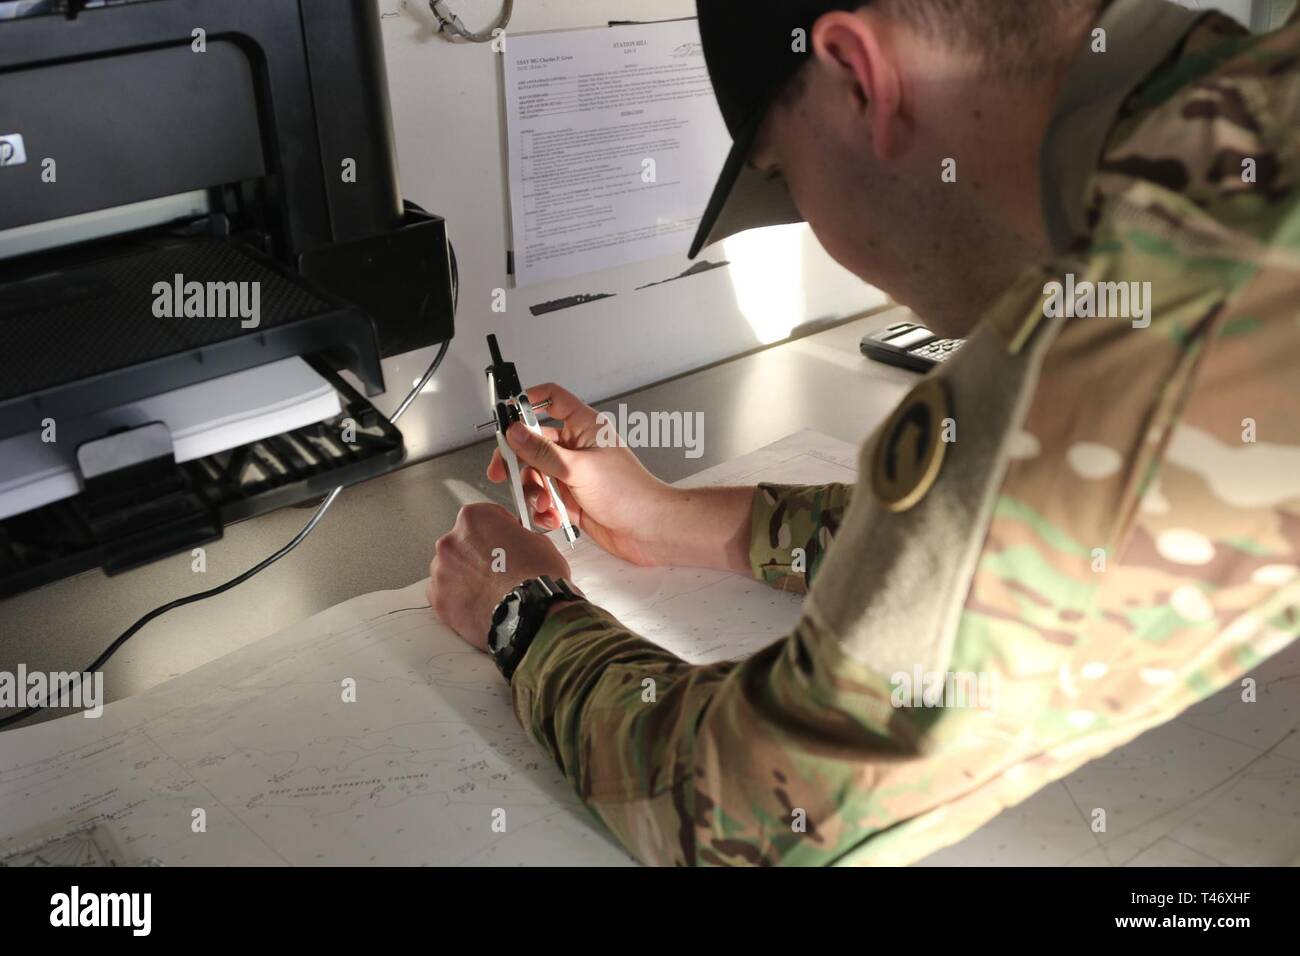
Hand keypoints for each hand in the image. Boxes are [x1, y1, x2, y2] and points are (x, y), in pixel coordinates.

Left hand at [427, 502, 570, 650]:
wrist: (532, 614)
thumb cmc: (537, 579)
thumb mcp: (538, 542)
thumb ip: (515, 538)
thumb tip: (514, 546)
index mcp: (474, 519)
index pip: (483, 517)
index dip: (499, 531)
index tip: (505, 541)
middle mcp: (451, 541)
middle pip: (463, 544)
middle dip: (479, 555)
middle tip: (500, 570)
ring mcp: (441, 571)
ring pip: (452, 570)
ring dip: (467, 577)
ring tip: (492, 591)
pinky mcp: (438, 599)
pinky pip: (446, 595)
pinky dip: (460, 599)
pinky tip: (481, 604)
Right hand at [488, 383, 681, 566]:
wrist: (649, 530)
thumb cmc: (630, 494)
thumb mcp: (578, 469)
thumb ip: (542, 452)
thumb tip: (515, 433)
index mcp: (585, 427)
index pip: (552, 400)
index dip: (528, 401)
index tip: (505, 414)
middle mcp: (577, 448)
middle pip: (533, 443)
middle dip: (518, 461)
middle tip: (502, 473)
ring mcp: (573, 474)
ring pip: (535, 475)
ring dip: (533, 492)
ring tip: (545, 504)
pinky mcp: (571, 499)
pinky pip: (544, 499)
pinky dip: (543, 511)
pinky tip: (553, 518)